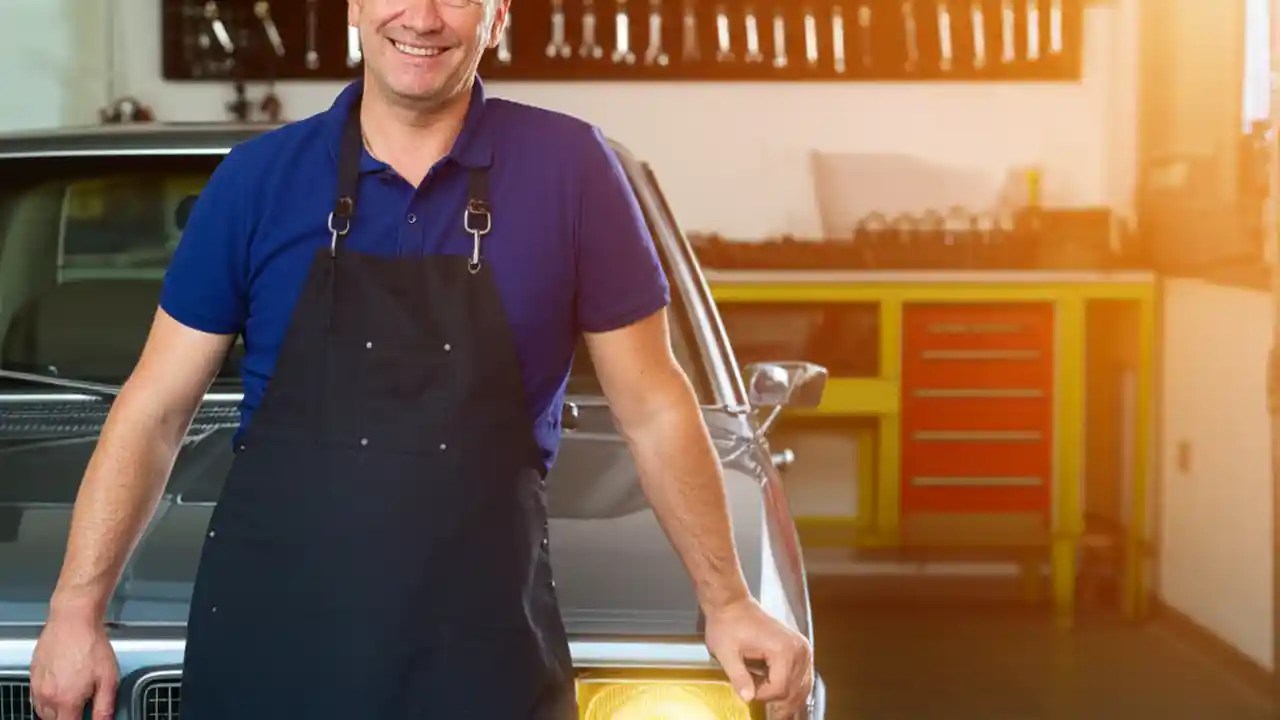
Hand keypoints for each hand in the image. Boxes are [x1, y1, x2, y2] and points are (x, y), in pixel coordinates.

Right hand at [29, 611, 118, 719]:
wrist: (73, 620)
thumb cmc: (91, 644)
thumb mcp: (108, 678)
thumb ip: (104, 706)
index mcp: (66, 700)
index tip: (87, 715)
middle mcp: (47, 696)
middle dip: (69, 716)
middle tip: (83, 703)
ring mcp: (37, 685)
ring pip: (44, 710)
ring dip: (57, 710)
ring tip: (73, 695)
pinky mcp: (33, 674)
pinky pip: (37, 696)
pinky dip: (47, 698)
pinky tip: (61, 686)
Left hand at [704, 596, 813, 718]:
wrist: (733, 604)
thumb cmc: (727, 625)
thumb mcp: (726, 652)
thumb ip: (739, 676)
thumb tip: (748, 698)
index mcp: (782, 650)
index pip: (779, 688)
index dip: (763, 696)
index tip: (748, 692)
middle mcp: (798, 649)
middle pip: (795, 689)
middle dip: (779, 702)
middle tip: (767, 710)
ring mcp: (802, 648)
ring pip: (802, 685)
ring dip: (788, 697)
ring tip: (774, 706)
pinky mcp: (800, 648)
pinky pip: (803, 675)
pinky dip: (793, 687)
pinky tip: (781, 694)